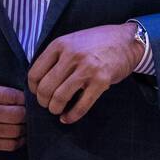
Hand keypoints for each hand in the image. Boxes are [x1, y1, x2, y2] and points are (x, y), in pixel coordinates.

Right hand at [0, 80, 25, 149]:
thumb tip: (21, 98)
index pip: (10, 97)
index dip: (23, 99)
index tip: (25, 100)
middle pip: (15, 116)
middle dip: (26, 114)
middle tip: (27, 112)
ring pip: (12, 133)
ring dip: (24, 129)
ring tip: (24, 124)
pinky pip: (4, 146)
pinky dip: (17, 141)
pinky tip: (19, 136)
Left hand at [28, 23, 144, 123]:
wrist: (127, 41)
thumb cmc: (97, 42)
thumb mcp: (72, 41)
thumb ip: (56, 56)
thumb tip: (39, 81)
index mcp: (60, 45)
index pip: (35, 73)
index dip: (33, 88)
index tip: (38, 93)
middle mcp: (71, 55)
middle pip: (45, 88)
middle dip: (43, 102)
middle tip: (48, 105)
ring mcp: (87, 68)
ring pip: (60, 98)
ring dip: (55, 109)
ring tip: (57, 110)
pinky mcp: (101, 81)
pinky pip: (81, 105)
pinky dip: (71, 116)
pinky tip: (68, 118)